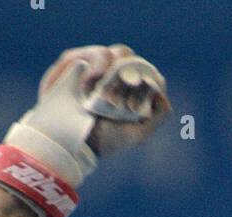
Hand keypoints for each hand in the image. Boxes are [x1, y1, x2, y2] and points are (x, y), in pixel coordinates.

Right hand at [38, 43, 170, 157]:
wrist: (75, 149)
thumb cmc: (106, 142)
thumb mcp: (137, 133)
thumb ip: (158, 116)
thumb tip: (162, 93)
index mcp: (126, 82)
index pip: (139, 66)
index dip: (142, 75)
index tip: (135, 98)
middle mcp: (108, 71)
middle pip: (124, 54)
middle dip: (126, 72)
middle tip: (119, 96)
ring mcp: (89, 66)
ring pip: (105, 53)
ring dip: (108, 71)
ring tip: (101, 94)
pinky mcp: (69, 65)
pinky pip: (80, 55)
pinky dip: (89, 68)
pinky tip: (89, 86)